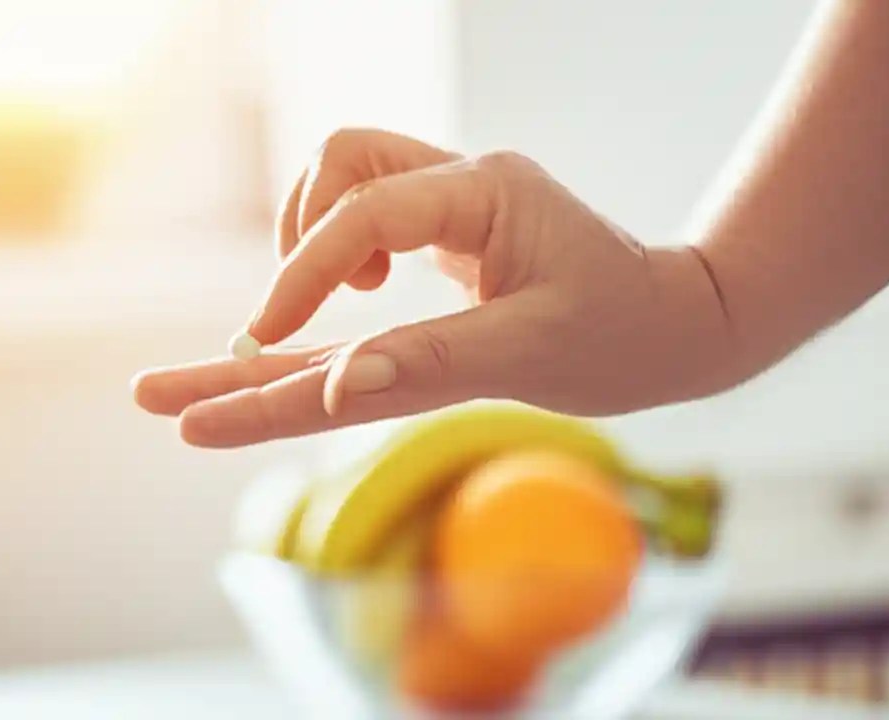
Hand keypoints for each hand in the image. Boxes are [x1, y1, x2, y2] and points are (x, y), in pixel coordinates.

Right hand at [133, 129, 732, 446]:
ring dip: (297, 260)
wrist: (678, 320)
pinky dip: (318, 285)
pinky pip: (356, 249)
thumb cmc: (623, 333)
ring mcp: (443, 212)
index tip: (259, 343)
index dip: (303, 273)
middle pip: (334, 173)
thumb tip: (335, 390)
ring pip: (335, 199)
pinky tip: (294, 334)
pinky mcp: (436, 247)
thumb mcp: (534, 355)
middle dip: (273, 259)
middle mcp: (455, 187)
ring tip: (271, 340)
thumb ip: (431, 364)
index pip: (363, 212)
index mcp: (483, 193)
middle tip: (210, 358)